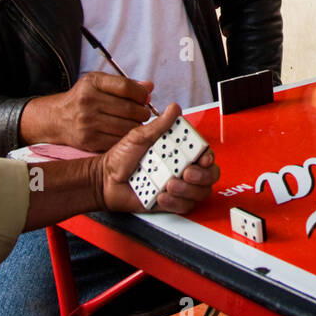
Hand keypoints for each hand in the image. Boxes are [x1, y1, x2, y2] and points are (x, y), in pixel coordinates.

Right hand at [21, 72, 156, 150]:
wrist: (57, 118)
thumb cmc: (83, 98)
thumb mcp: (99, 83)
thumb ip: (125, 84)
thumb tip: (149, 87)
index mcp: (92, 83)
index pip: (126, 87)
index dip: (141, 94)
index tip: (144, 98)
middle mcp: (88, 101)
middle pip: (129, 108)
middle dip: (143, 112)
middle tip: (143, 113)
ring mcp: (87, 122)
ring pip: (126, 127)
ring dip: (137, 126)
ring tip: (135, 122)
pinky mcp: (89, 140)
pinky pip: (118, 140)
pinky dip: (126, 138)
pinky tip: (125, 133)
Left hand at [98, 104, 219, 212]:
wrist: (105, 181)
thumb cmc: (120, 158)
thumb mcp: (139, 137)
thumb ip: (160, 125)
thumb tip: (174, 108)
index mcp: (177, 150)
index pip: (204, 153)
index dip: (208, 156)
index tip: (202, 158)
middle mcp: (181, 168)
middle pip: (210, 175)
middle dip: (202, 175)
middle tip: (187, 172)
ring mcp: (178, 186)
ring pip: (200, 192)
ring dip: (187, 190)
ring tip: (169, 185)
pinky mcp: (171, 202)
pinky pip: (185, 206)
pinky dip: (175, 202)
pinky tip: (162, 196)